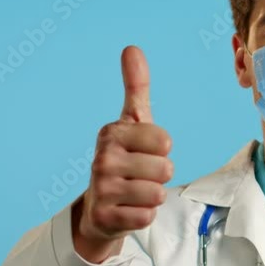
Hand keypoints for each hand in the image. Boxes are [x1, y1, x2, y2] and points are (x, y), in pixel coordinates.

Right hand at [74, 46, 173, 260]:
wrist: (99, 207)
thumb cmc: (124, 159)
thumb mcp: (132, 123)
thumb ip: (136, 86)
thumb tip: (131, 48)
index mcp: (111, 133)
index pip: (165, 141)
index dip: (162, 151)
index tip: (143, 153)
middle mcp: (102, 158)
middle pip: (165, 169)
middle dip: (159, 175)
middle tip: (139, 176)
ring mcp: (102, 189)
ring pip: (158, 193)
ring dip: (152, 197)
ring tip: (134, 193)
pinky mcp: (106, 217)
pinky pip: (147, 216)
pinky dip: (143, 216)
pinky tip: (128, 210)